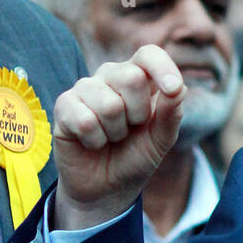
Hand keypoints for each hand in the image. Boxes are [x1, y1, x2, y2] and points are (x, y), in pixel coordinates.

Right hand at [52, 45, 185, 229]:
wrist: (107, 187)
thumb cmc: (136, 156)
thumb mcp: (161, 139)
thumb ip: (171, 113)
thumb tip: (178, 88)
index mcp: (139, 76)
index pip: (149, 54)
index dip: (162, 68)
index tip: (172, 89)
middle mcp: (111, 75)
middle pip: (131, 77)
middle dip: (138, 114)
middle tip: (131, 129)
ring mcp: (85, 88)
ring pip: (109, 104)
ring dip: (115, 132)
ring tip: (111, 137)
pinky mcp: (64, 106)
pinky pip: (85, 120)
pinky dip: (95, 140)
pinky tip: (92, 142)